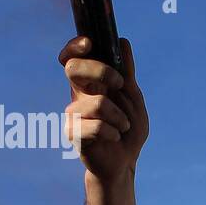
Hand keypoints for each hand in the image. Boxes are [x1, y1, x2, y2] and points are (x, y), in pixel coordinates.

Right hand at [59, 36, 149, 179]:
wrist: (125, 162)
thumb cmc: (128, 129)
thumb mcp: (133, 98)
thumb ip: (127, 73)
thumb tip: (122, 42)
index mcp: (90, 83)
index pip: (72, 58)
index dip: (74, 46)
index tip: (89, 43)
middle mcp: (78, 95)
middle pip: (73, 68)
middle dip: (100, 71)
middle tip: (119, 84)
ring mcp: (73, 114)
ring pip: (97, 103)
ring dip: (120, 116)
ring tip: (123, 126)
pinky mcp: (73, 133)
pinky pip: (97, 126)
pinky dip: (114, 132)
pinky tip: (114, 138)